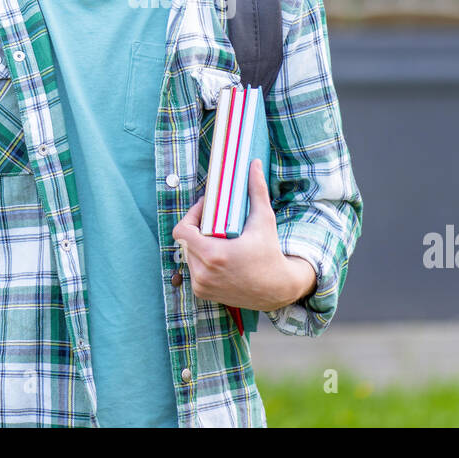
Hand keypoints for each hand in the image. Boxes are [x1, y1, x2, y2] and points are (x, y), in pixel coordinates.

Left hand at [171, 159, 316, 311]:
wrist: (277, 289)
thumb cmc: (270, 253)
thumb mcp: (264, 221)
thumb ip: (256, 191)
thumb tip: (254, 164)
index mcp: (213, 255)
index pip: (182, 231)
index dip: (191, 216)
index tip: (206, 210)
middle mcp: (203, 272)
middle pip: (186, 241)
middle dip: (197, 229)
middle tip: (213, 220)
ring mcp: (202, 285)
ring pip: (188, 255)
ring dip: (197, 244)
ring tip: (215, 236)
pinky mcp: (203, 293)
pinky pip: (193, 269)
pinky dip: (200, 260)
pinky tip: (215, 254)